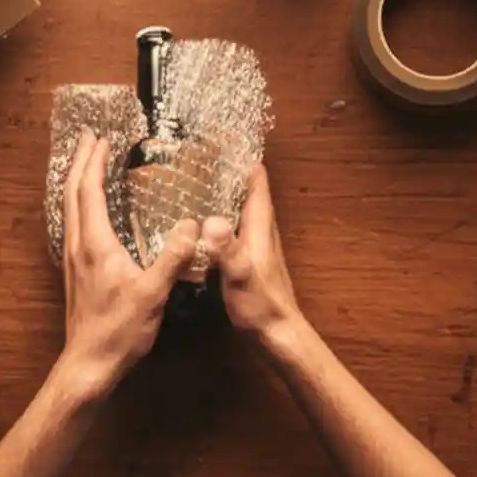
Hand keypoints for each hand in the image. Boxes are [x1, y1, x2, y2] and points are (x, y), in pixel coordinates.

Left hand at [59, 130, 199, 401]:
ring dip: (78, 182)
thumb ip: (173, 257)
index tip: (102, 138)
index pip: (89, 191)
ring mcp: (74, 260)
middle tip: (89, 138)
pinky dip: (81, 205)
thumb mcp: (153, 293)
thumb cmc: (118, 331)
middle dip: (81, 162)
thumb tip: (193, 225)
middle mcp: (78, 246)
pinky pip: (74, 225)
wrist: (89, 365)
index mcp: (94, 244)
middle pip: (73, 193)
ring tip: (88, 164)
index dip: (95, 162)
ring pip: (70, 209)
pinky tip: (92, 211)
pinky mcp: (76, 273)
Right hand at [202, 165, 302, 347]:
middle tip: (202, 156)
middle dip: (230, 173)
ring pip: (242, 211)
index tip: (223, 139)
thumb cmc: (261, 307)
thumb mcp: (239, 276)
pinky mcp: (249, 262)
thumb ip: (228, 249)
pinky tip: (203, 226)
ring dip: (226, 196)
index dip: (243, 159)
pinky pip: (234, 230)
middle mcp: (261, 232)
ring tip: (199, 182)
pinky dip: (221, 220)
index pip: (256, 183)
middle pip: (249, 193)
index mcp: (260, 228)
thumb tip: (212, 219)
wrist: (277, 336)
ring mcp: (256, 247)